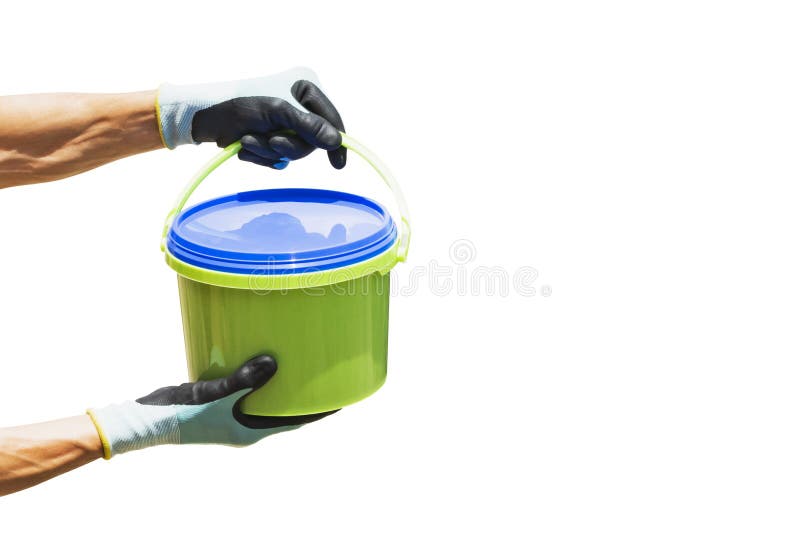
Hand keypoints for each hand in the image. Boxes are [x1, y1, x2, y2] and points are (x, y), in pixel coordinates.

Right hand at [87, 355, 336, 458]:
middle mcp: (245, 423)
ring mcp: (233, 412)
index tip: (343, 397)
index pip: (295, 421)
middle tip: (326, 370)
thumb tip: (274, 363)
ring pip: (267, 395)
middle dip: (305, 392)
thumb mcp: (215, 396)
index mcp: (251, 430)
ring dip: (282, 381)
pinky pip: (248, 384)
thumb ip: (244, 380)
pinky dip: (258, 372)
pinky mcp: (220, 398)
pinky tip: (263, 351)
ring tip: (301, 358)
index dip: (319, 410)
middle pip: (285, 407)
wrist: (146, 418)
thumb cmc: (180, 414)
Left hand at [157, 67, 346, 169]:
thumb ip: (309, 127)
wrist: (201, 115)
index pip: (331, 118)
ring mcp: (283, 122)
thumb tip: (336, 141)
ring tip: (248, 141)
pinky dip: (260, 156)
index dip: (336, 142)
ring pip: (292, 151)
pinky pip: (276, 157)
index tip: (338, 164)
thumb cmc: (238, 104)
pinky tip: (244, 146)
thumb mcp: (278, 112)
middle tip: (270, 142)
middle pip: (310, 140)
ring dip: (268, 151)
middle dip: (286, 145)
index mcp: (305, 87)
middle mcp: (297, 104)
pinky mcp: (269, 136)